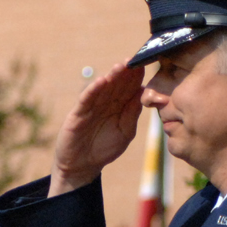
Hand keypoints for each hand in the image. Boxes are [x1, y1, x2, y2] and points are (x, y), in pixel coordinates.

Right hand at [48, 62, 145, 195]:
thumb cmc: (104, 149)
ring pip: (102, 88)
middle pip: (117, 84)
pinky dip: (93, 90)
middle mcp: (105, 103)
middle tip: (135, 59)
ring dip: (111, 76)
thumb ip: (133, 114)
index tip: (148, 64)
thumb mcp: (125, 132)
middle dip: (126, 72)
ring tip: (121, 66)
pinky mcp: (78, 114)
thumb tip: (145, 93)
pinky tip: (101, 81)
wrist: (82, 167)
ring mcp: (91, 107)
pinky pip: (86, 99)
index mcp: (119, 107)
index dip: (137, 76)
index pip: (129, 87)